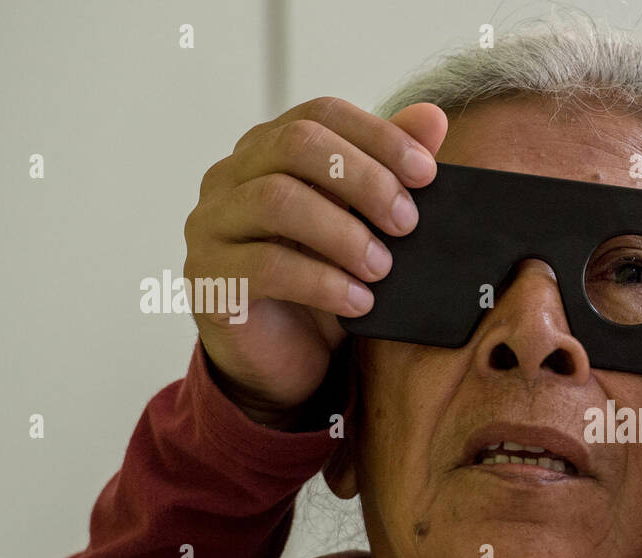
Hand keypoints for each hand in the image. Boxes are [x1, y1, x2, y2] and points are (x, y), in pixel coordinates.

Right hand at [183, 97, 446, 426]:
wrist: (284, 359)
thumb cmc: (323, 283)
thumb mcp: (364, 228)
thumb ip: (389, 171)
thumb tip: (432, 118)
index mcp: (268, 150)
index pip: (321, 114)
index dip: (378, 136)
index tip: (428, 173)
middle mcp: (231, 176)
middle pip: (295, 144)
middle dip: (363, 179)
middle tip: (408, 223)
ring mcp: (212, 224)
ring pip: (276, 201)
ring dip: (343, 234)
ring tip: (384, 268)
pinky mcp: (209, 278)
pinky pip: (264, 267)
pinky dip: (323, 283)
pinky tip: (359, 302)